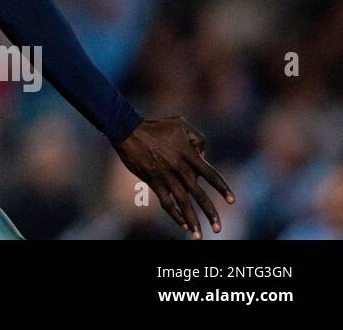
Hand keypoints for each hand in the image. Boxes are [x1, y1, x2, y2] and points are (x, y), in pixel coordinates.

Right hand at [114, 116, 234, 238]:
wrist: (127, 129)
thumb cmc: (155, 126)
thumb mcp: (180, 124)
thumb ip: (198, 139)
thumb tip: (204, 156)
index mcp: (189, 154)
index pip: (211, 175)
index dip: (222, 189)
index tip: (232, 202)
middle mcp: (179, 168)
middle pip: (199, 194)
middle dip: (210, 213)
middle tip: (218, 228)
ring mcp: (165, 176)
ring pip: (183, 203)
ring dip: (192, 220)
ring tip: (200, 235)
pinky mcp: (152, 181)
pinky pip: (166, 202)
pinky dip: (174, 214)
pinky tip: (182, 224)